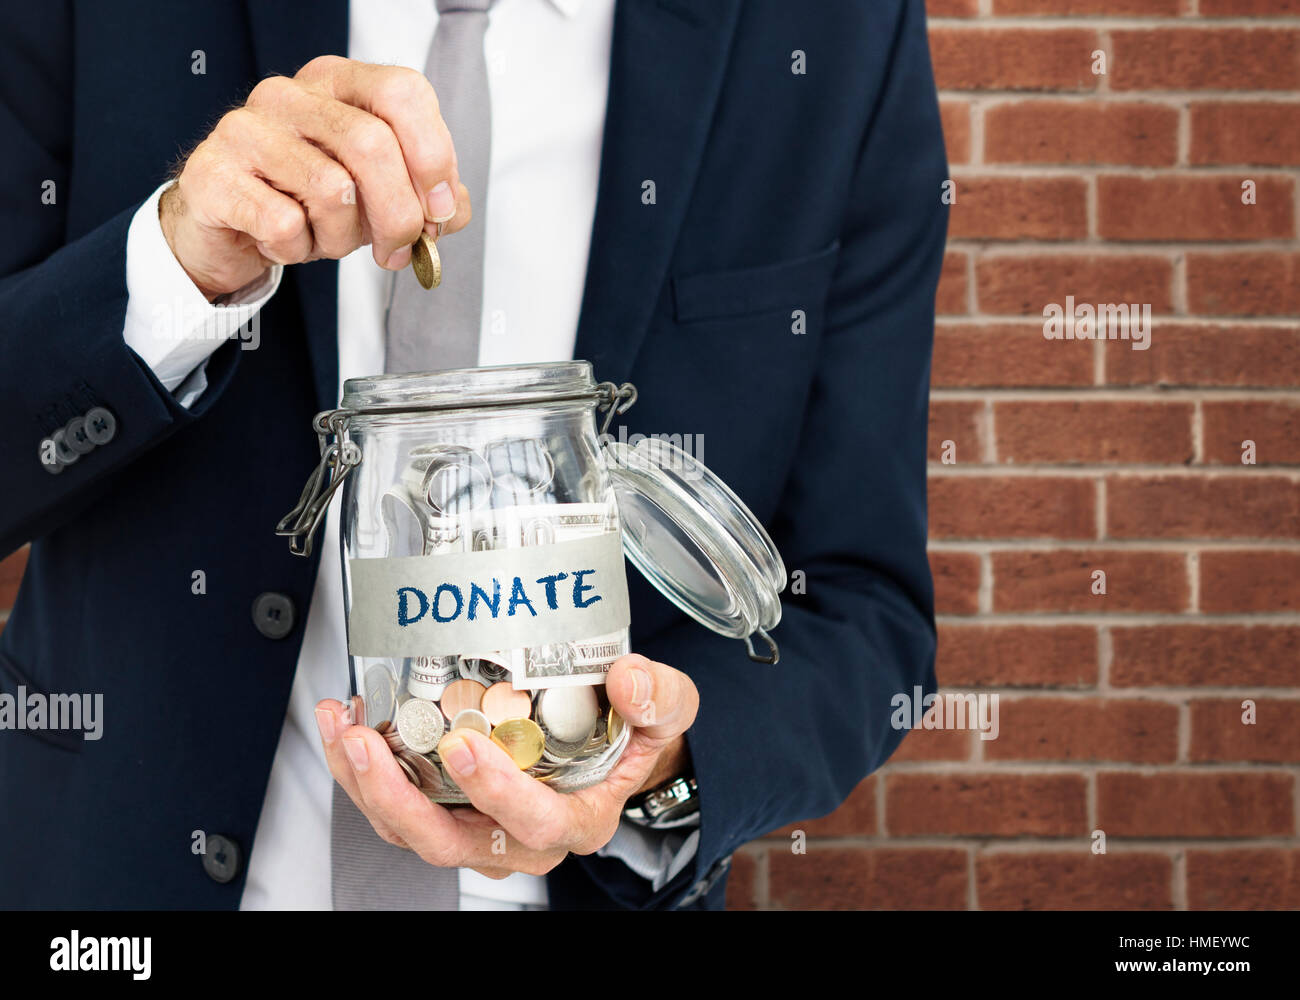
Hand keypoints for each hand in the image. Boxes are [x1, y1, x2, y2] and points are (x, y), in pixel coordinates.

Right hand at [160, 55, 472, 299]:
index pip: (402, 93)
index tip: (439, 209)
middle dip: (399, 215)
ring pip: (332, 190)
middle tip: (397, 249)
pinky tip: (283, 243)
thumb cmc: (305, 202)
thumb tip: (453, 209)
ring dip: (340, 238)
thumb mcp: (376, 197)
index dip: (433, 156)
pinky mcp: (213, 173)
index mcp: (337, 84)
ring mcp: (245, 128)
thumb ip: (425, 197)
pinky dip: (296, 250)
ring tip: (321, 239)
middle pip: (371, 145)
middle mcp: (289, 94)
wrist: (228, 229)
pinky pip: (284, 223)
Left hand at [315, 654, 699, 878]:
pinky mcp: (447, 811)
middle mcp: (523, 838)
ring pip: (412, 831)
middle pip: (451, 843)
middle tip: (369, 743)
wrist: (616, 743)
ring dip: (366, 784)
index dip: (496, 793)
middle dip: (398, 798)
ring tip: (345, 727)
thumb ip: (658, 696)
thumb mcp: (668, 708)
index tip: (463, 747)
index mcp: (579, 818)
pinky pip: (397, 807)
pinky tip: (352, 724)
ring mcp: (480, 830)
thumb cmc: (634, 732)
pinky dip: (366, 770)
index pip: (536, 823)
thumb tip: (628, 678)